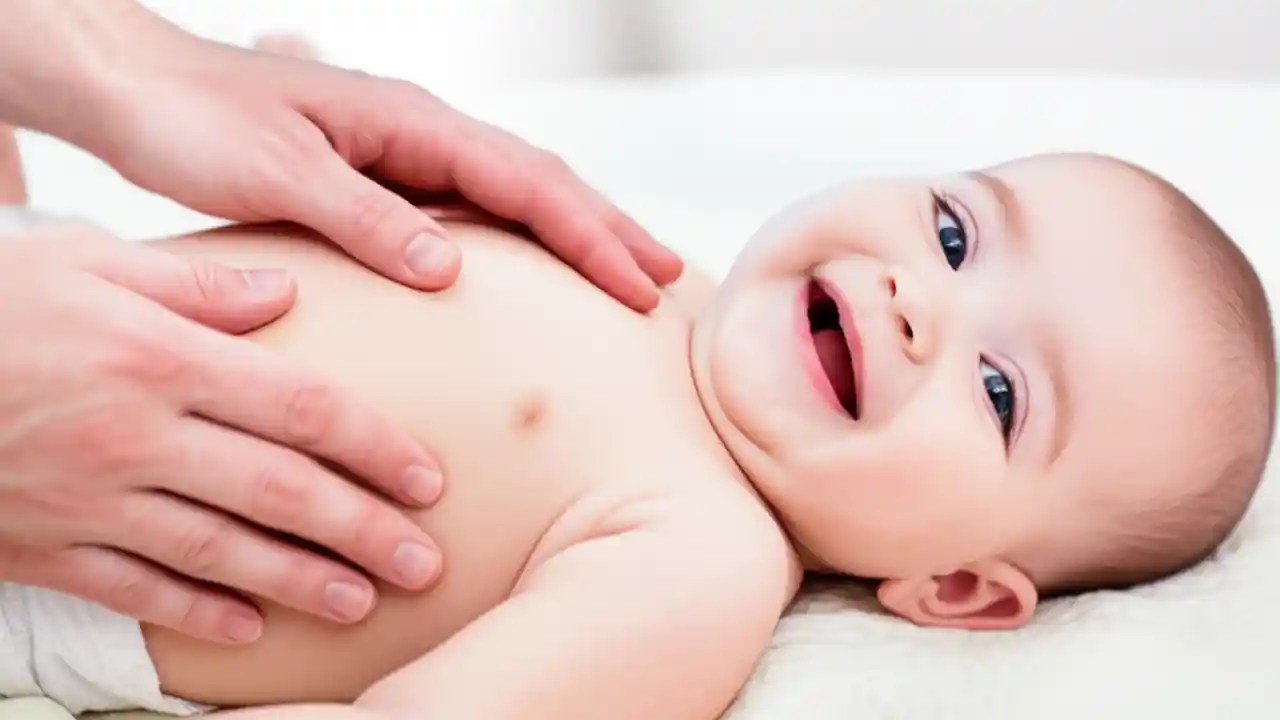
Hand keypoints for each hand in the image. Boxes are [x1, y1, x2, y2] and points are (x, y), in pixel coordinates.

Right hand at [0, 224, 443, 643]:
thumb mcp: (87, 262)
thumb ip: (194, 280)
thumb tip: (285, 292)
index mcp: (159, 357)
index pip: (299, 407)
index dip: (374, 447)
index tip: (428, 478)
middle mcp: (137, 436)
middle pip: (278, 491)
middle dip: (362, 530)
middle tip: (425, 563)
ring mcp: (91, 499)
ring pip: (220, 551)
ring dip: (300, 580)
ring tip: (363, 602)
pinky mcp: (45, 545)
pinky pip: (135, 589)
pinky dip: (197, 612)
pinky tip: (251, 629)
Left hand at [87, 19, 682, 310]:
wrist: (136, 89)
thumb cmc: (196, 120)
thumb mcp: (279, 173)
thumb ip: (366, 219)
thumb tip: (450, 268)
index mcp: (411, 122)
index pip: (526, 182)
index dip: (590, 236)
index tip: (639, 286)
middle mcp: (421, 133)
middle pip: (542, 182)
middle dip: (610, 231)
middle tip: (669, 282)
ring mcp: (406, 155)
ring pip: (515, 195)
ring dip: (577, 234)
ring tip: (629, 275)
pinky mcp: (383, 179)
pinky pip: (474, 210)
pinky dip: (523, 241)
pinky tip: (536, 270)